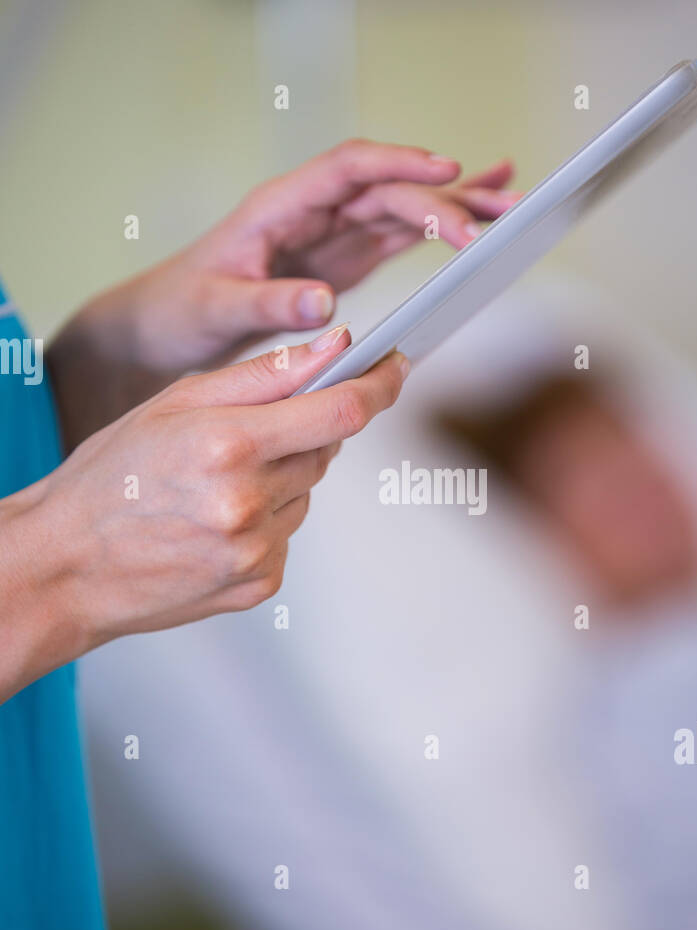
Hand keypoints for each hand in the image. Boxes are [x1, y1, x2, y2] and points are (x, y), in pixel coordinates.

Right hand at [0, 326, 405, 700]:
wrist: (66, 566)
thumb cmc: (110, 477)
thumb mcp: (174, 404)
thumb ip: (263, 375)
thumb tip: (336, 346)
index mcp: (227, 445)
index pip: (340, 410)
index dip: (379, 384)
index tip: (397, 366)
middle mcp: (247, 502)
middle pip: (325, 449)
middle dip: (305, 431)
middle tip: (251, 432)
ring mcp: (256, 549)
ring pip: (306, 493)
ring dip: (280, 478)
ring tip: (214, 485)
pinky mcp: (259, 583)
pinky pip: (288, 534)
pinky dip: (265, 520)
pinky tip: (213, 522)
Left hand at [48, 141, 515, 445]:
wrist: (164, 326)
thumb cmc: (180, 310)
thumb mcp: (216, 310)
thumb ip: (267, 305)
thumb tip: (323, 304)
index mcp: (278, 207)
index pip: (347, 170)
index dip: (398, 165)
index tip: (443, 171)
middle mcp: (312, 211)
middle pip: (388, 189)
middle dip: (443, 198)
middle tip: (493, 222)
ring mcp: (332, 232)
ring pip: (403, 206)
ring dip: (456, 206)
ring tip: (513, 208)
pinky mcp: (345, 257)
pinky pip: (401, 234)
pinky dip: (440, 226)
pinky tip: (480, 218)